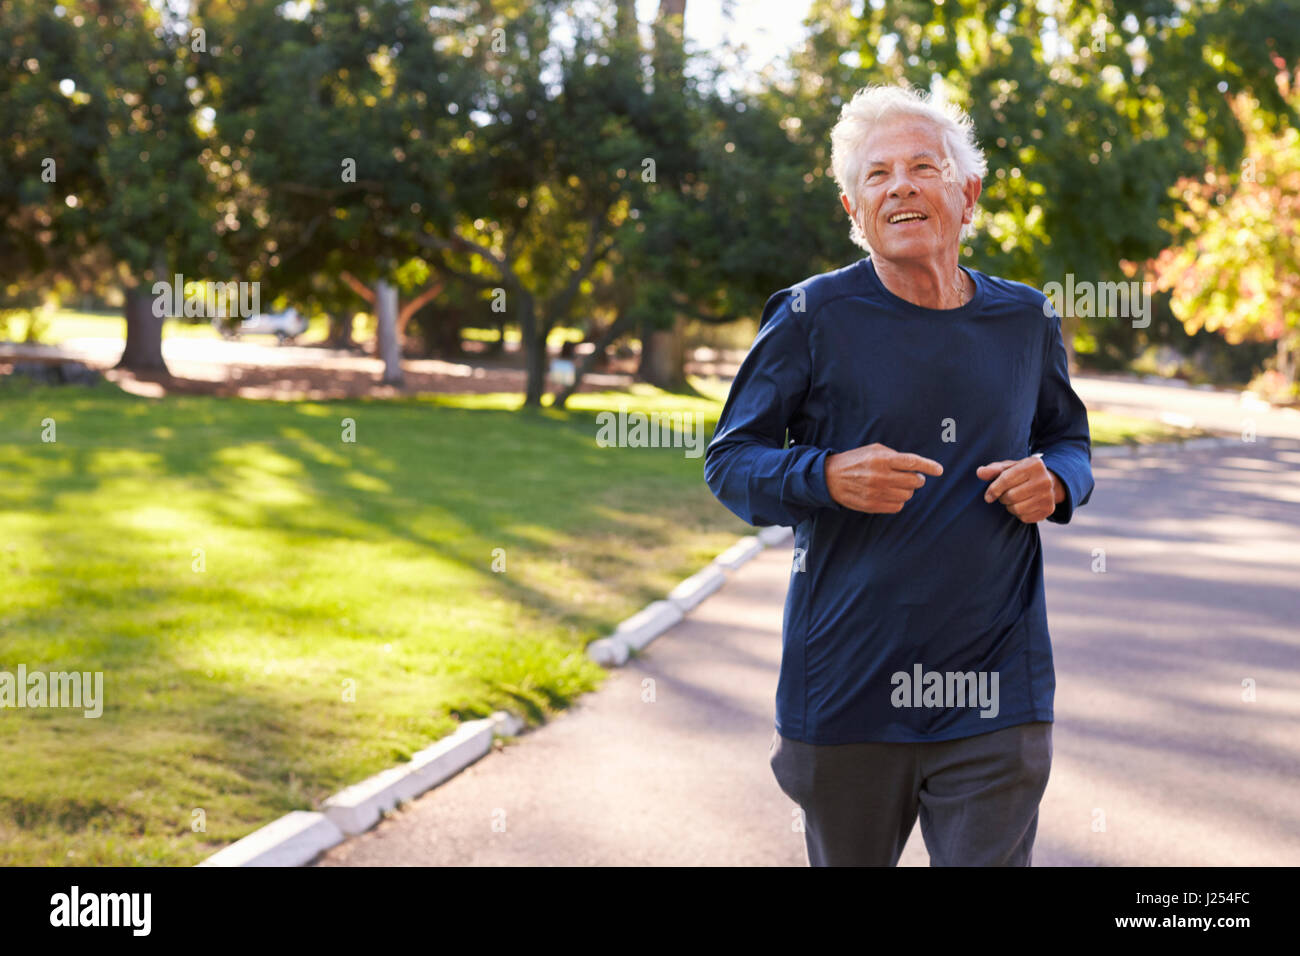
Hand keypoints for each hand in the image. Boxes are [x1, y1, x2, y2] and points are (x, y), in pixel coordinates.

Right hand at [825, 443, 943, 513]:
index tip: (939, 470)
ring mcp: (876, 492)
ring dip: (907, 491)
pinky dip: (898, 501)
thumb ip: (894, 456)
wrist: (829, 478)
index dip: (929, 466)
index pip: (912, 463)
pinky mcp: (872, 505)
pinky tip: (890, 495)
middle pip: (914, 481)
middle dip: (917, 479)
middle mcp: (880, 476)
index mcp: (881, 459)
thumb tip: (916, 466)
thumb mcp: (873, 450)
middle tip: (912, 477)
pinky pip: (898, 507)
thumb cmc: (855, 461)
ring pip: (907, 496)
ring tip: (897, 485)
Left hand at [977, 456, 1063, 523]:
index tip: (988, 496)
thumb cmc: (1022, 473)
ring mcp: (1049, 496)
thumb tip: (979, 472)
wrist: (1046, 482)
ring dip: (1009, 507)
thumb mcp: (1009, 467)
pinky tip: (1022, 505)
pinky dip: (1019, 514)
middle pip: (1011, 496)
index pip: (1006, 479)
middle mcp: (1044, 480)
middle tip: (1005, 495)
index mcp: (1034, 464)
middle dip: (1002, 498)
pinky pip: (1024, 518)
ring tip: (1013, 500)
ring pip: (1017, 508)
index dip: (993, 489)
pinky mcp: (1049, 509)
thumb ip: (993, 470)